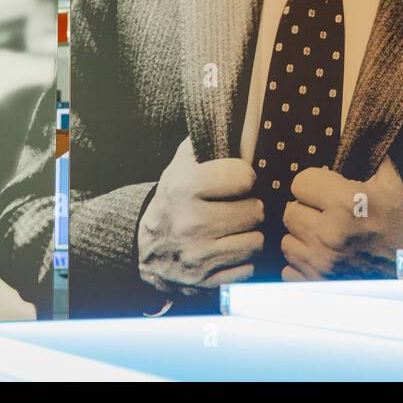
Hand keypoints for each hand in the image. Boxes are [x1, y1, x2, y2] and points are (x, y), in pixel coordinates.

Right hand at [137, 136, 263, 295]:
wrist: (146, 249)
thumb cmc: (174, 200)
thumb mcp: (181, 165)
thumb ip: (209, 142)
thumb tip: (244, 120)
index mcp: (184, 189)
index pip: (244, 177)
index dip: (245, 177)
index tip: (238, 181)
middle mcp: (189, 224)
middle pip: (255, 212)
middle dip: (250, 208)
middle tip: (237, 208)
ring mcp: (198, 257)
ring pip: (256, 242)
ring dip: (250, 235)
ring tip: (235, 230)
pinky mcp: (205, 282)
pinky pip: (248, 269)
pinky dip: (242, 261)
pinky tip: (228, 250)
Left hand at [280, 156, 402, 280]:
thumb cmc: (398, 230)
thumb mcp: (393, 188)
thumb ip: (375, 157)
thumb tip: (368, 129)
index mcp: (344, 204)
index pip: (300, 182)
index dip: (313, 184)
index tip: (325, 190)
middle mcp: (327, 234)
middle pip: (290, 211)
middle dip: (305, 210)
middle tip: (324, 214)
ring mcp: (319, 263)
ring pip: (287, 240)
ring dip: (301, 237)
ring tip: (322, 236)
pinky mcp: (314, 284)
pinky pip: (289, 268)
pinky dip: (301, 264)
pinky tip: (320, 257)